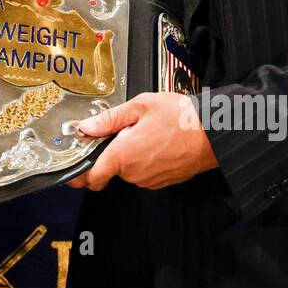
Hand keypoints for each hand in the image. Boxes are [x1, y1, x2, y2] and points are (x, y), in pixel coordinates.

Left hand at [66, 91, 217, 191]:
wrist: (214, 133)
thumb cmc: (181, 119)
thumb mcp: (140, 106)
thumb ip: (109, 119)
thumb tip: (87, 127)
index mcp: (124, 155)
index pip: (91, 177)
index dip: (80, 174)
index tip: (73, 170)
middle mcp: (135, 173)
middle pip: (111, 167)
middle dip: (113, 150)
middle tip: (127, 130)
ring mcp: (150, 180)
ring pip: (129, 169)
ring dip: (131, 154)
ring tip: (148, 132)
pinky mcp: (163, 181)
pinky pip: (145, 171)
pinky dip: (146, 159)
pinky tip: (158, 142)